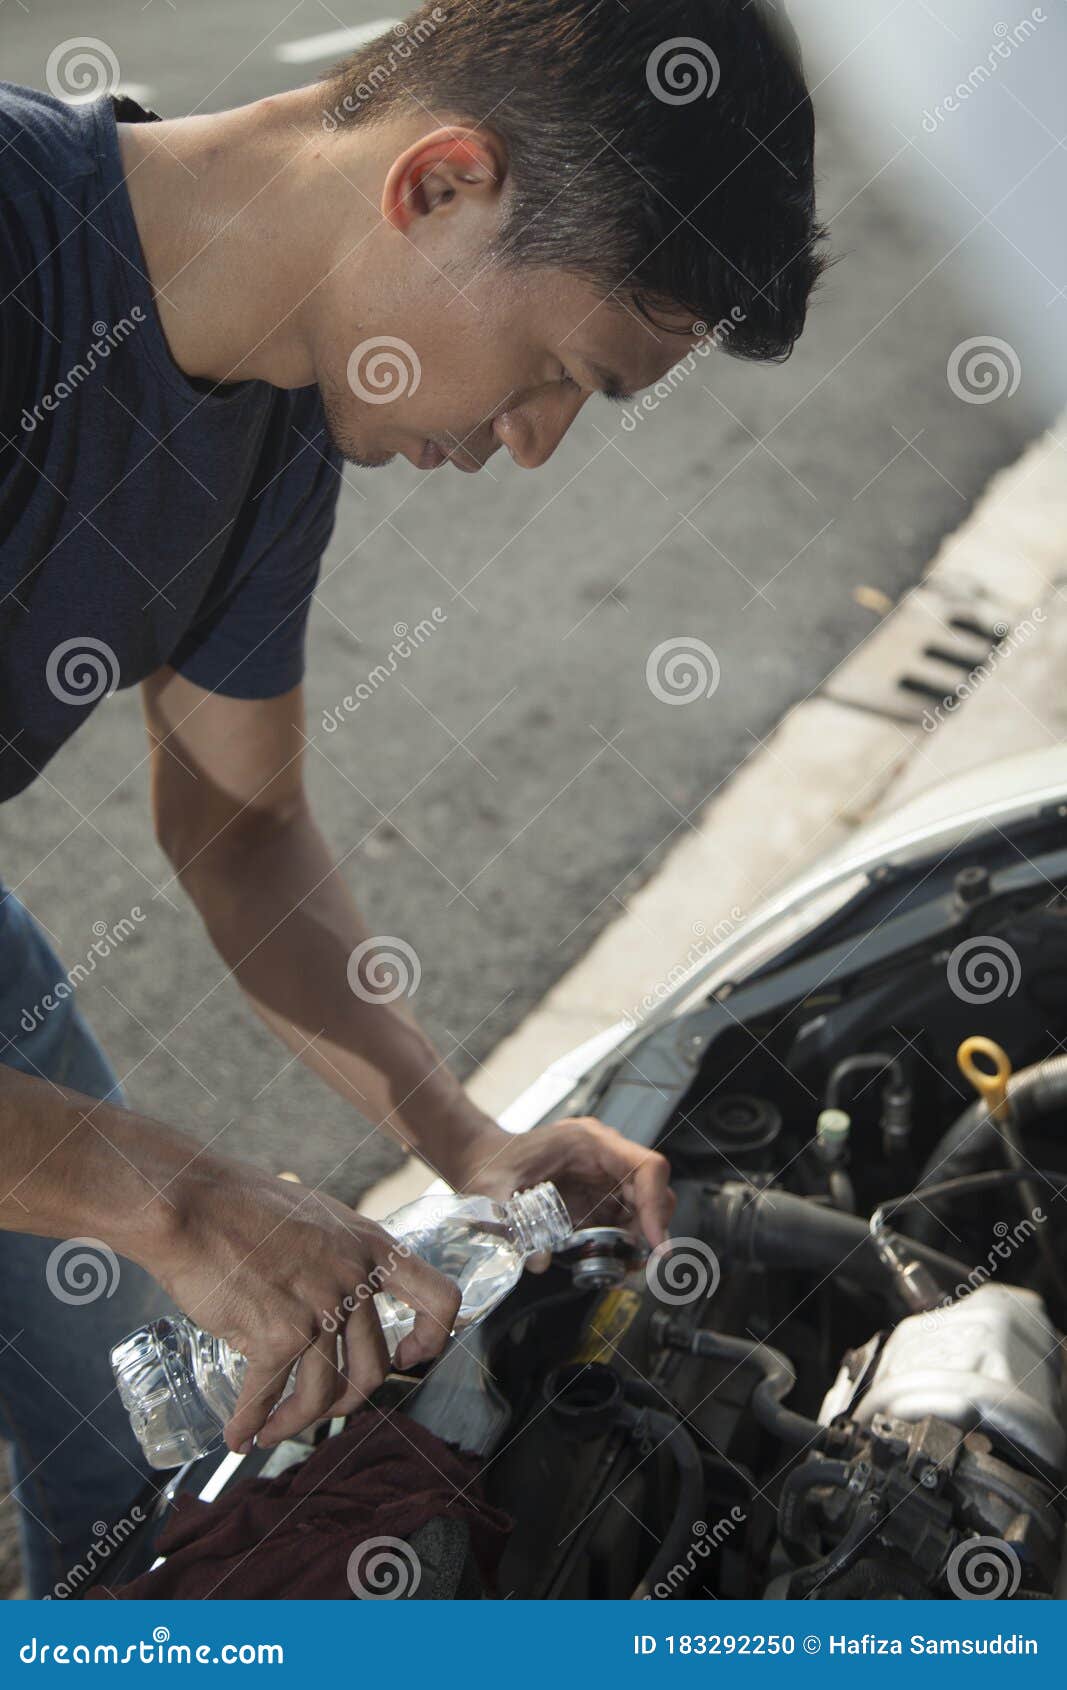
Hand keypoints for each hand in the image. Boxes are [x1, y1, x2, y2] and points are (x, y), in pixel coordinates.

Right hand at [149, 1157, 461, 1452]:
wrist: (192, 1204)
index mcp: (371, 1247)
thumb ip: (337, 1257)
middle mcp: (354, 1280)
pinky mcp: (277, 1334)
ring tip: (271, 1431)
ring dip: (295, 1424)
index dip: (431, 1339)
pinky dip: (250, 1424)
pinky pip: (267, 1397)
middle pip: (373, 1368)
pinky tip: (239, 1434)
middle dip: (347, 1402)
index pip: (440, 1298)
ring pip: (322, 1394)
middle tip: (322, 1409)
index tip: (407, 1358)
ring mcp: (318, 1309)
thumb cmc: (241, 1205)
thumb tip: (336, 1299)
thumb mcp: (316, 1218)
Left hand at [449, 1117, 674, 1254]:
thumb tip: (539, 1261)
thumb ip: (510, 1221)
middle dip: (651, 1227)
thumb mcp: (494, 1188)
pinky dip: (624, 1241)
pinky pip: (624, 1217)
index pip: (646, 1166)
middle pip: (652, 1189)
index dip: (656, 1203)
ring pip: (643, 1205)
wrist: (482, 1159)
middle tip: (638, 1262)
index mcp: (589, 1142)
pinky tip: (612, 1259)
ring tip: (625, 1266)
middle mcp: (604, 1156)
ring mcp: (603, 1175)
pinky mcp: (597, 1194)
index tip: (654, 1239)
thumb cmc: (492, 1162)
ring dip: (639, 1238)